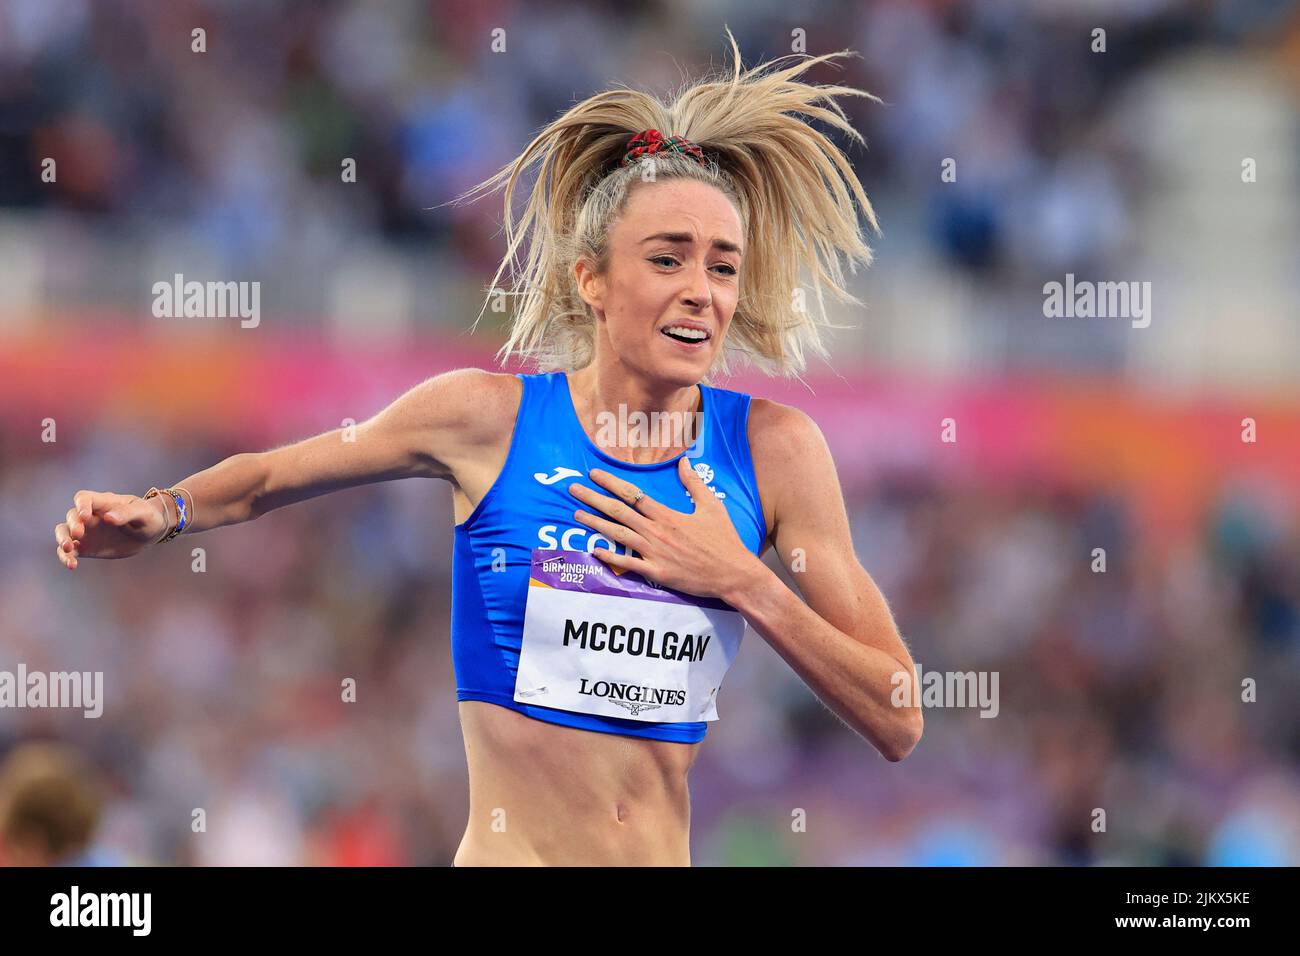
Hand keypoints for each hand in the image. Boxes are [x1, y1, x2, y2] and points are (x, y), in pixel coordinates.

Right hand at [54, 490, 169, 568]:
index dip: (81, 505)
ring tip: (68, 549)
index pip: (84, 498)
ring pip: (63, 531)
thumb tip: (108, 517)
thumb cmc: (147, 517)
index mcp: (104, 503)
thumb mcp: (143, 513)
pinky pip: (69, 551)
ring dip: (62, 539)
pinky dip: (66, 557)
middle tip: (79, 534)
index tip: (85, 516)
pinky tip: (72, 565)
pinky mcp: (85, 547)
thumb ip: (127, 514)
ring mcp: (86, 531)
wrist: (149, 533)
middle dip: (72, 524)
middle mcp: (90, 516)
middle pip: (72, 515)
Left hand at [568, 457, 763, 602]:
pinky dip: (609, 557)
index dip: (611, 483)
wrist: (733, 574)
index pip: (633, 494)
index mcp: (668, 515)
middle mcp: (657, 532)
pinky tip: (594, 550)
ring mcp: (654, 554)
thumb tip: (683, 461)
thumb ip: (694, 484)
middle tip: (573, 489)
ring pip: (617, 535)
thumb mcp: (712, 507)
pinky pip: (627, 564)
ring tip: (576, 514)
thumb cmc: (724, 540)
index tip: (594, 474)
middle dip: (593, 499)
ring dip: (594, 524)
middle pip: (618, 512)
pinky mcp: (656, 573)